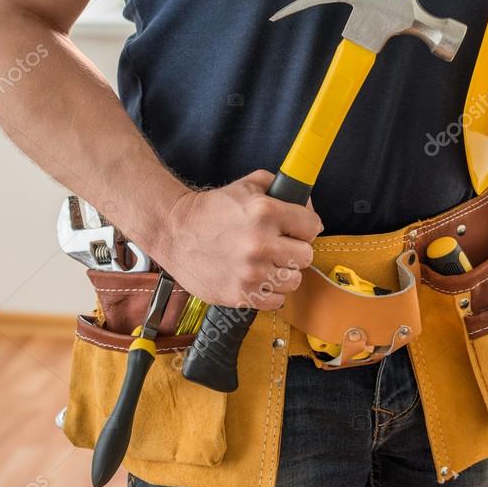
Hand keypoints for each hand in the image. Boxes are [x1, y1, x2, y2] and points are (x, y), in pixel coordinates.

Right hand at [150, 170, 323, 308]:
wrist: (174, 231)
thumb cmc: (213, 209)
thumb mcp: (249, 186)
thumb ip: (283, 188)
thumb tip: (308, 206)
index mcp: (266, 212)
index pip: (312, 227)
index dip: (305, 227)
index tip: (296, 229)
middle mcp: (261, 244)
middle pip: (306, 256)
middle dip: (295, 250)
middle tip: (279, 247)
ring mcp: (250, 273)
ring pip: (294, 280)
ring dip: (283, 272)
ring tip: (267, 263)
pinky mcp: (239, 294)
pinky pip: (276, 300)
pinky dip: (270, 292)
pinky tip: (257, 278)